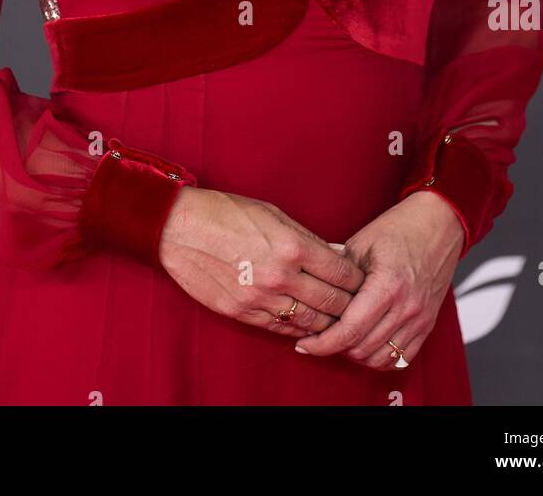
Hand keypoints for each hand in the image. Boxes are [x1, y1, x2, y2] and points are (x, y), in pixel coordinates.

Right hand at [159, 186, 365, 338]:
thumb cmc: (226, 212)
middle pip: (332, 302)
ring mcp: (260, 298)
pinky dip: (298, 329)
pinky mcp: (242, 313)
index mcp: (292, 246)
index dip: (357, 280)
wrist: (180, 228)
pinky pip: (280, 329)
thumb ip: (307, 238)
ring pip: (309, 322)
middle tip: (359, 304)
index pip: (342, 273)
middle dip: (350, 305)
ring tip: (336, 318)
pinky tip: (306, 325)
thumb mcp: (273, 214)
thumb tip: (336, 254)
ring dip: (327, 322)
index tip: (362, 281)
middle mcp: (280, 276)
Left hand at [291, 191, 465, 368]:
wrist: (440, 223)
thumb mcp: (361, 243)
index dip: (322, 343)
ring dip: (356, 354)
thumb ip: (336, 273)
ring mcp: (420, 319)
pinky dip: (380, 358)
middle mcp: (406, 307)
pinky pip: (401, 358)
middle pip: (362, 348)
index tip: (305, 343)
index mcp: (388, 285)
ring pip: (380, 359)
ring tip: (340, 339)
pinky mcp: (427, 325)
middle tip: (318, 337)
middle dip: (335, 348)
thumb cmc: (400, 228)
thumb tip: (310, 290)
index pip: (350, 330)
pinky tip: (365, 344)